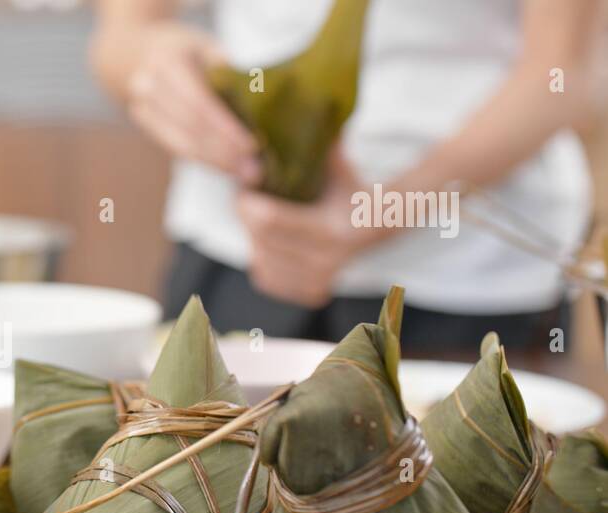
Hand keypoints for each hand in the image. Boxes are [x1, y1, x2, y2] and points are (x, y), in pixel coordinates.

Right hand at [126, 26, 260, 184]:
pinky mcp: (144, 125)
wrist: (137, 52)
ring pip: (182, 144)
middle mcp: (149, 86)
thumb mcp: (207, 47)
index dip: (226, 128)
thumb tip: (256, 106)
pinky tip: (224, 167)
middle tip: (253, 170)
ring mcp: (141, 108)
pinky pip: (175, 148)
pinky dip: (202, 160)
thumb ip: (228, 73)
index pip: (200, 105)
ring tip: (244, 174)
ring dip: (215, 162)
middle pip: (191, 129)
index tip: (251, 145)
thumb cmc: (183, 49)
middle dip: (224, 153)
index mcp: (168, 63)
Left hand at [236, 146, 380, 308]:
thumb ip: (320, 145)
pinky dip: (262, 260)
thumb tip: (303, 111)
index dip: (248, 201)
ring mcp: (317, 281)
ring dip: (252, 239)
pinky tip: (269, 245)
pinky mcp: (309, 293)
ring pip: (260, 261)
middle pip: (260, 239)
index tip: (245, 188)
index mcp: (332, 230)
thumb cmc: (349, 191)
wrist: (377, 227)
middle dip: (246, 216)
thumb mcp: (337, 165)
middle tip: (245, 199)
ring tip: (257, 220)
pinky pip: (266, 279)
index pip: (268, 220)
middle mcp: (325, 261)